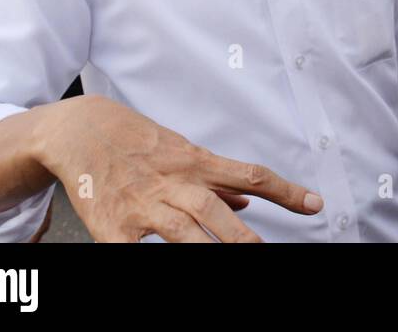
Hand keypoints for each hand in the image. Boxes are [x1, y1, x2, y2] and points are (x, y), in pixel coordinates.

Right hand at [39, 95, 321, 241]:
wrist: (81, 130)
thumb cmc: (137, 142)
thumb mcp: (183, 152)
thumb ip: (217, 178)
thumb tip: (250, 201)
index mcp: (197, 162)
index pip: (251, 174)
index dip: (286, 190)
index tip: (316, 205)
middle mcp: (174, 181)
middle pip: (215, 208)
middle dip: (242, 236)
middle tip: (264, 253)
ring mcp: (143, 204)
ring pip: (181, 230)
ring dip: (207, 250)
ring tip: (233, 263)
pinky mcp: (111, 225)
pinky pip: (129, 251)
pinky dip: (143, 260)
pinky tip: (157, 267)